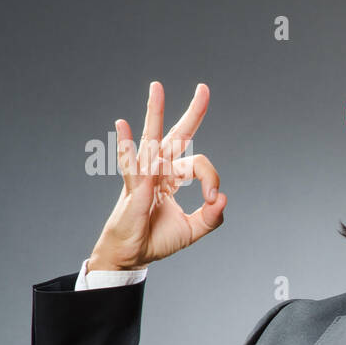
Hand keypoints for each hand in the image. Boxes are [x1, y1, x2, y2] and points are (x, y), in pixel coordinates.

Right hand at [88, 81, 225, 270]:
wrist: (132, 256)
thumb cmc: (156, 239)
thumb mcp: (193, 230)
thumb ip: (212, 217)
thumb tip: (222, 198)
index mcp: (171, 177)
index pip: (199, 164)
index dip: (211, 179)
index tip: (212, 199)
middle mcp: (157, 170)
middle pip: (177, 136)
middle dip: (192, 113)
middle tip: (204, 88)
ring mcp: (144, 177)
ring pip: (152, 140)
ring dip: (155, 113)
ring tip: (157, 88)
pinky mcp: (133, 190)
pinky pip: (132, 166)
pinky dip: (127, 145)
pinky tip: (123, 126)